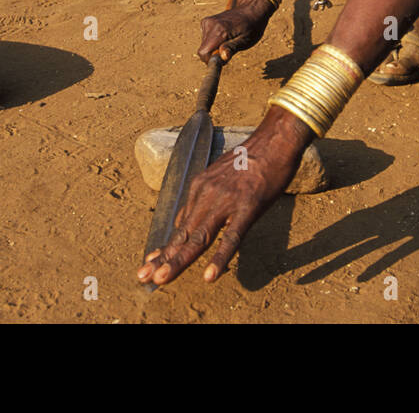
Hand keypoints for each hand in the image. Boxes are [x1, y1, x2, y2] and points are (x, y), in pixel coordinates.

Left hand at [138, 110, 309, 284]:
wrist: (274, 140)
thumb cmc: (251, 159)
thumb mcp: (220, 175)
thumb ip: (205, 197)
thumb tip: (190, 221)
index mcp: (200, 186)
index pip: (180, 223)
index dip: (164, 246)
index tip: (148, 264)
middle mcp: (206, 194)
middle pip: (183, 233)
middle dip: (163, 257)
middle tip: (144, 278)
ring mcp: (226, 202)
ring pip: (199, 237)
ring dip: (179, 260)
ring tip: (163, 279)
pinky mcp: (247, 208)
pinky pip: (231, 237)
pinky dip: (219, 257)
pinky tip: (210, 275)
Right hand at [197, 0, 269, 61]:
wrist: (251, 10)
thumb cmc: (252, 27)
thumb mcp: (246, 40)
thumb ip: (232, 48)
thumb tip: (223, 57)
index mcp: (220, 30)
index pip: (203, 53)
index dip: (211, 60)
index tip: (223, 59)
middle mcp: (211, 24)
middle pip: (203, 50)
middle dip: (213, 54)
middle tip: (229, 49)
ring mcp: (207, 22)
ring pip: (204, 45)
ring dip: (214, 47)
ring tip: (229, 40)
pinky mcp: (206, 21)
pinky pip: (205, 38)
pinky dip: (213, 41)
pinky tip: (224, 35)